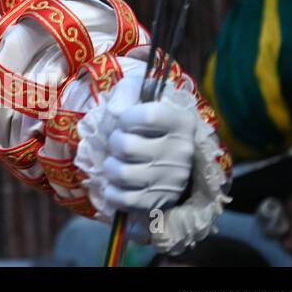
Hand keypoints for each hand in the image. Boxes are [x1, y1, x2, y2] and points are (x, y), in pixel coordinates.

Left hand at [99, 89, 196, 214]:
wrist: (168, 155)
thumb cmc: (150, 121)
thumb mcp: (143, 95)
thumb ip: (128, 90)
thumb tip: (115, 111)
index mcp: (181, 122)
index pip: (148, 116)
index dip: (126, 116)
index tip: (123, 119)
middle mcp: (181, 151)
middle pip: (126, 145)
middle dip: (113, 141)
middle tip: (118, 142)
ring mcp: (172, 179)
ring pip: (121, 173)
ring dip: (110, 166)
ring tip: (116, 162)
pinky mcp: (160, 201)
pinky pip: (124, 199)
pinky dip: (112, 192)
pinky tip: (116, 184)